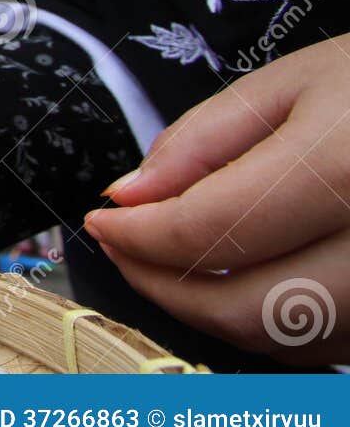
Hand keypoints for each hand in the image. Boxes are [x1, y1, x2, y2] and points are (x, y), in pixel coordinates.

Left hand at [86, 36, 349, 364]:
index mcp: (347, 169)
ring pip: (286, 340)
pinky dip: (268, 322)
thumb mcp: (294, 81)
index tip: (101, 222)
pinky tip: (235, 279)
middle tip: (122, 249)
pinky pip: (329, 345)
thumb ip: (203, 142)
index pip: (213, 231)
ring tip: (168, 261)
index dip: (140, 236)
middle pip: (248, 307)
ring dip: (210, 311)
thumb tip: (129, 198)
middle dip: (164, 286)